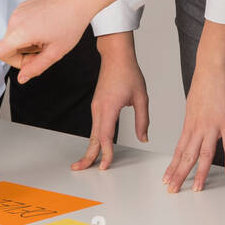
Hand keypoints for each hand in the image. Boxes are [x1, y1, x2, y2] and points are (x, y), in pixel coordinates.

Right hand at [0, 0, 115, 82]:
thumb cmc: (70, 24)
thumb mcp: (56, 52)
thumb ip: (36, 67)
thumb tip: (21, 78)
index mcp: (21, 32)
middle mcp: (14, 20)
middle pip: (8, 50)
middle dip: (22, 58)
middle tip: (43, 54)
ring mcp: (17, 12)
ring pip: (14, 40)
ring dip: (27, 46)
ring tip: (46, 38)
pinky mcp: (21, 8)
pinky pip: (19, 29)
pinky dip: (28, 34)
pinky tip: (45, 28)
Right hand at [74, 37, 148, 170]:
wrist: (116, 56)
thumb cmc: (128, 72)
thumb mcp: (141, 97)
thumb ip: (142, 120)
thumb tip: (144, 138)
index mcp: (109, 107)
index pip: (105, 136)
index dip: (105, 153)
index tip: (106, 165)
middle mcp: (99, 109)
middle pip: (93, 138)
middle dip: (87, 155)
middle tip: (80, 169)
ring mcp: (96, 107)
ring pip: (93, 133)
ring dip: (90, 148)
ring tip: (86, 162)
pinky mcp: (97, 105)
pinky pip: (95, 126)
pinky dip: (95, 138)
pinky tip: (96, 145)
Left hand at [164, 61, 224, 191]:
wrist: (212, 68)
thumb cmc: (205, 83)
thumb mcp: (193, 105)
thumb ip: (195, 121)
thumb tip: (194, 129)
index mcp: (189, 124)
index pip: (178, 151)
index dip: (173, 167)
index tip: (167, 179)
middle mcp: (197, 128)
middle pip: (187, 156)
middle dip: (179, 175)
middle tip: (172, 189)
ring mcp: (212, 126)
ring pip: (204, 154)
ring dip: (200, 173)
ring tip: (197, 188)